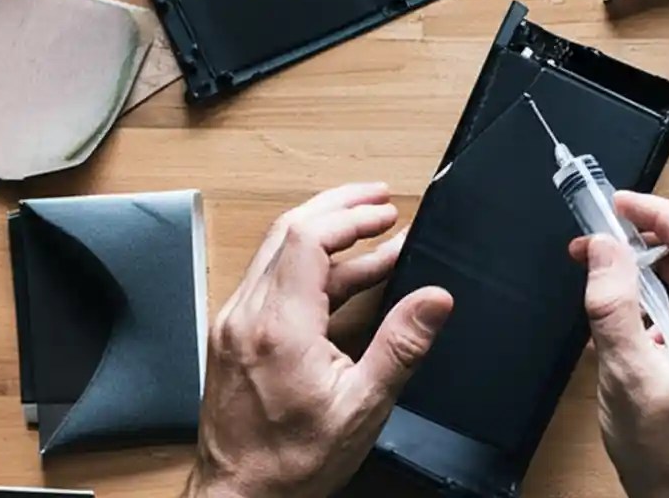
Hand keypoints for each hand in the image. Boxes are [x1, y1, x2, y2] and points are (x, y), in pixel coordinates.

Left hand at [185, 183, 453, 497]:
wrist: (238, 496)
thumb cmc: (291, 462)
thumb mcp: (362, 407)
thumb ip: (400, 347)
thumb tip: (434, 301)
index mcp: (279, 327)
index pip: (307, 238)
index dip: (350, 217)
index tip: (386, 214)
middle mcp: (247, 316)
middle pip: (287, 230)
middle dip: (337, 207)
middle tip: (378, 200)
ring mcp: (235, 323)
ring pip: (276, 252)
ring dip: (323, 232)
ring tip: (371, 228)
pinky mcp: (234, 335)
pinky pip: (271, 279)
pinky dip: (309, 264)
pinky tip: (346, 273)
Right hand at [570, 192, 668, 497]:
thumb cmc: (665, 454)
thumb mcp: (626, 374)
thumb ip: (613, 304)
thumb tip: (602, 246)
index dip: (655, 212)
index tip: (614, 207)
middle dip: (641, 242)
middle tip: (591, 248)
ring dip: (645, 273)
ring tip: (602, 290)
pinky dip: (657, 299)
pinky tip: (627, 323)